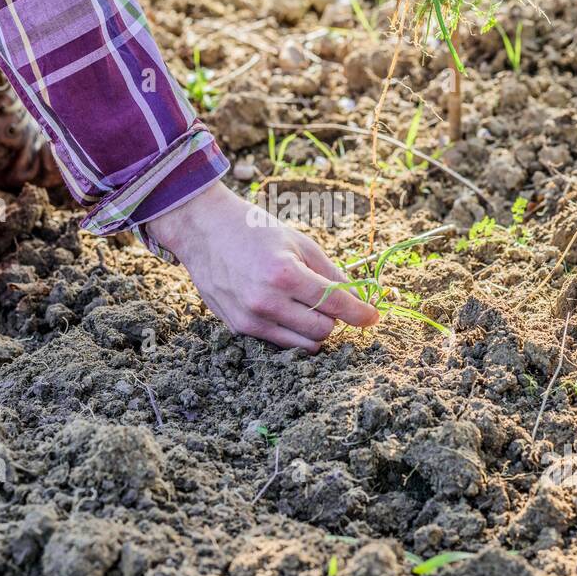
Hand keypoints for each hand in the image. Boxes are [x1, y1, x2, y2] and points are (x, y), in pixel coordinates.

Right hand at [146, 182, 379, 351]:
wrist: (203, 230)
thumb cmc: (255, 230)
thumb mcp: (300, 242)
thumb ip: (330, 272)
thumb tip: (358, 298)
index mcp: (285, 274)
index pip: (335, 304)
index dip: (360, 313)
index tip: (372, 317)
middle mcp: (266, 301)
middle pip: (323, 330)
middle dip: (333, 319)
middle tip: (328, 301)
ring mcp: (250, 319)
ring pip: (303, 345)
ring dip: (313, 330)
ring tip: (306, 307)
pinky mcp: (238, 328)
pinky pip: (279, 342)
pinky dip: (290, 332)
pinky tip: (283, 309)